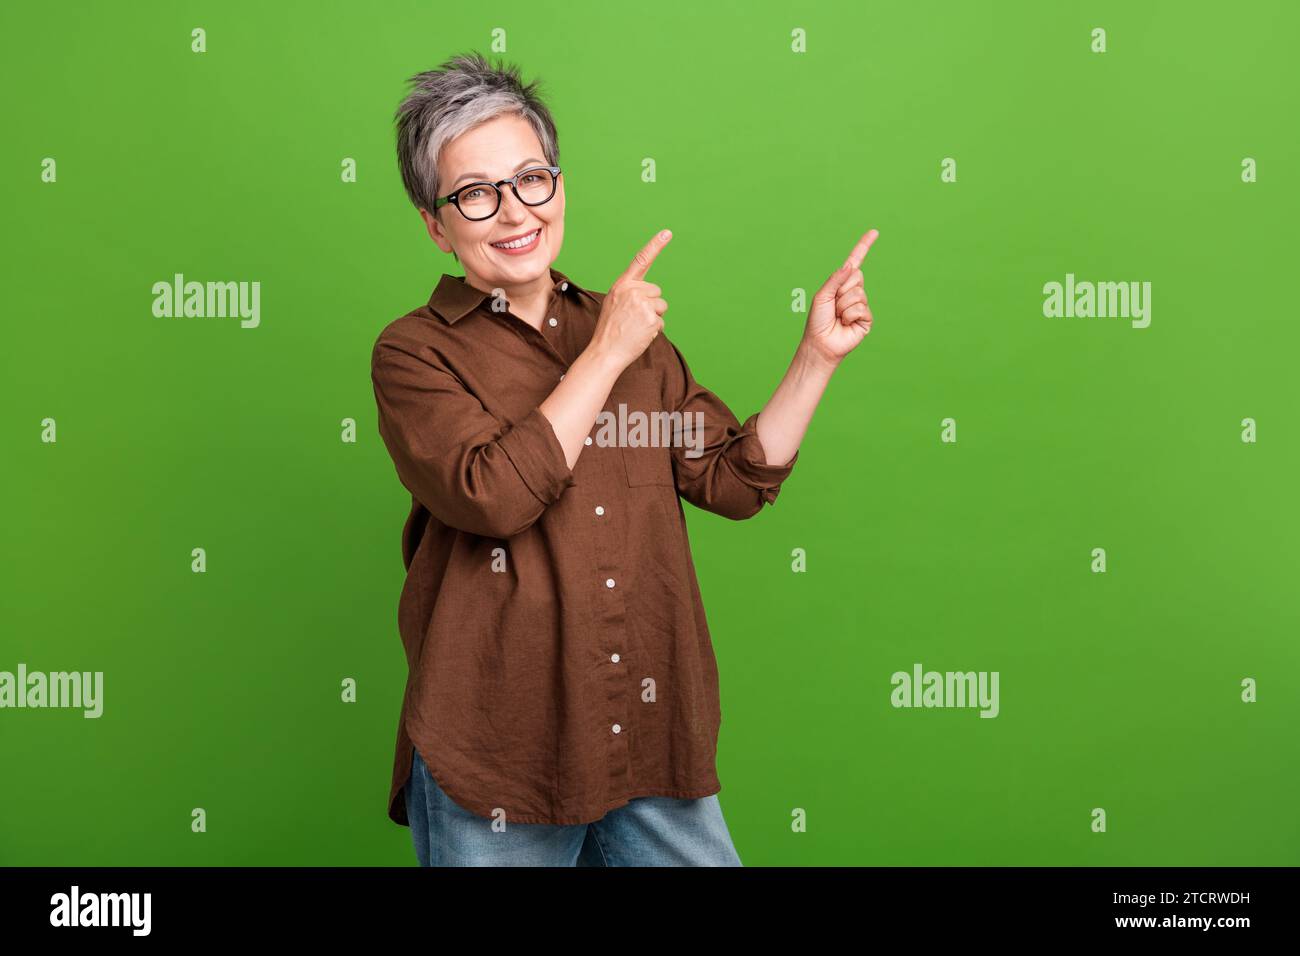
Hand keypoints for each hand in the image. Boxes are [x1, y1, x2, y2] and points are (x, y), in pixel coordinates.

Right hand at [589, 229, 671, 371]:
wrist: (605, 351)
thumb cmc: (610, 330)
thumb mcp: (613, 303)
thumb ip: (629, 293)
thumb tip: (648, 293)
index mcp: (622, 285)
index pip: (641, 260)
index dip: (655, 245)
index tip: (667, 233)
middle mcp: (632, 290)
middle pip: (656, 291)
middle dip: (651, 304)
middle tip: (634, 319)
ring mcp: (643, 304)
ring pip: (661, 306)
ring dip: (653, 317)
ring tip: (636, 327)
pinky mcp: (651, 318)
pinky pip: (662, 322)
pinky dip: (654, 330)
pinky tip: (640, 334)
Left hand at [801, 229, 877, 367]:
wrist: (821, 344)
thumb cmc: (818, 321)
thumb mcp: (822, 295)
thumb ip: (835, 279)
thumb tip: (850, 265)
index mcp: (842, 284)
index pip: (855, 262)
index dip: (864, 247)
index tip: (874, 232)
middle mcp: (853, 292)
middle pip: (856, 276)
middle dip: (842, 290)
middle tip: (834, 306)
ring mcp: (861, 305)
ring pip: (858, 294)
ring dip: (843, 306)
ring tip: (838, 317)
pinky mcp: (867, 318)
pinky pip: (861, 308)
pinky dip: (850, 315)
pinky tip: (845, 323)